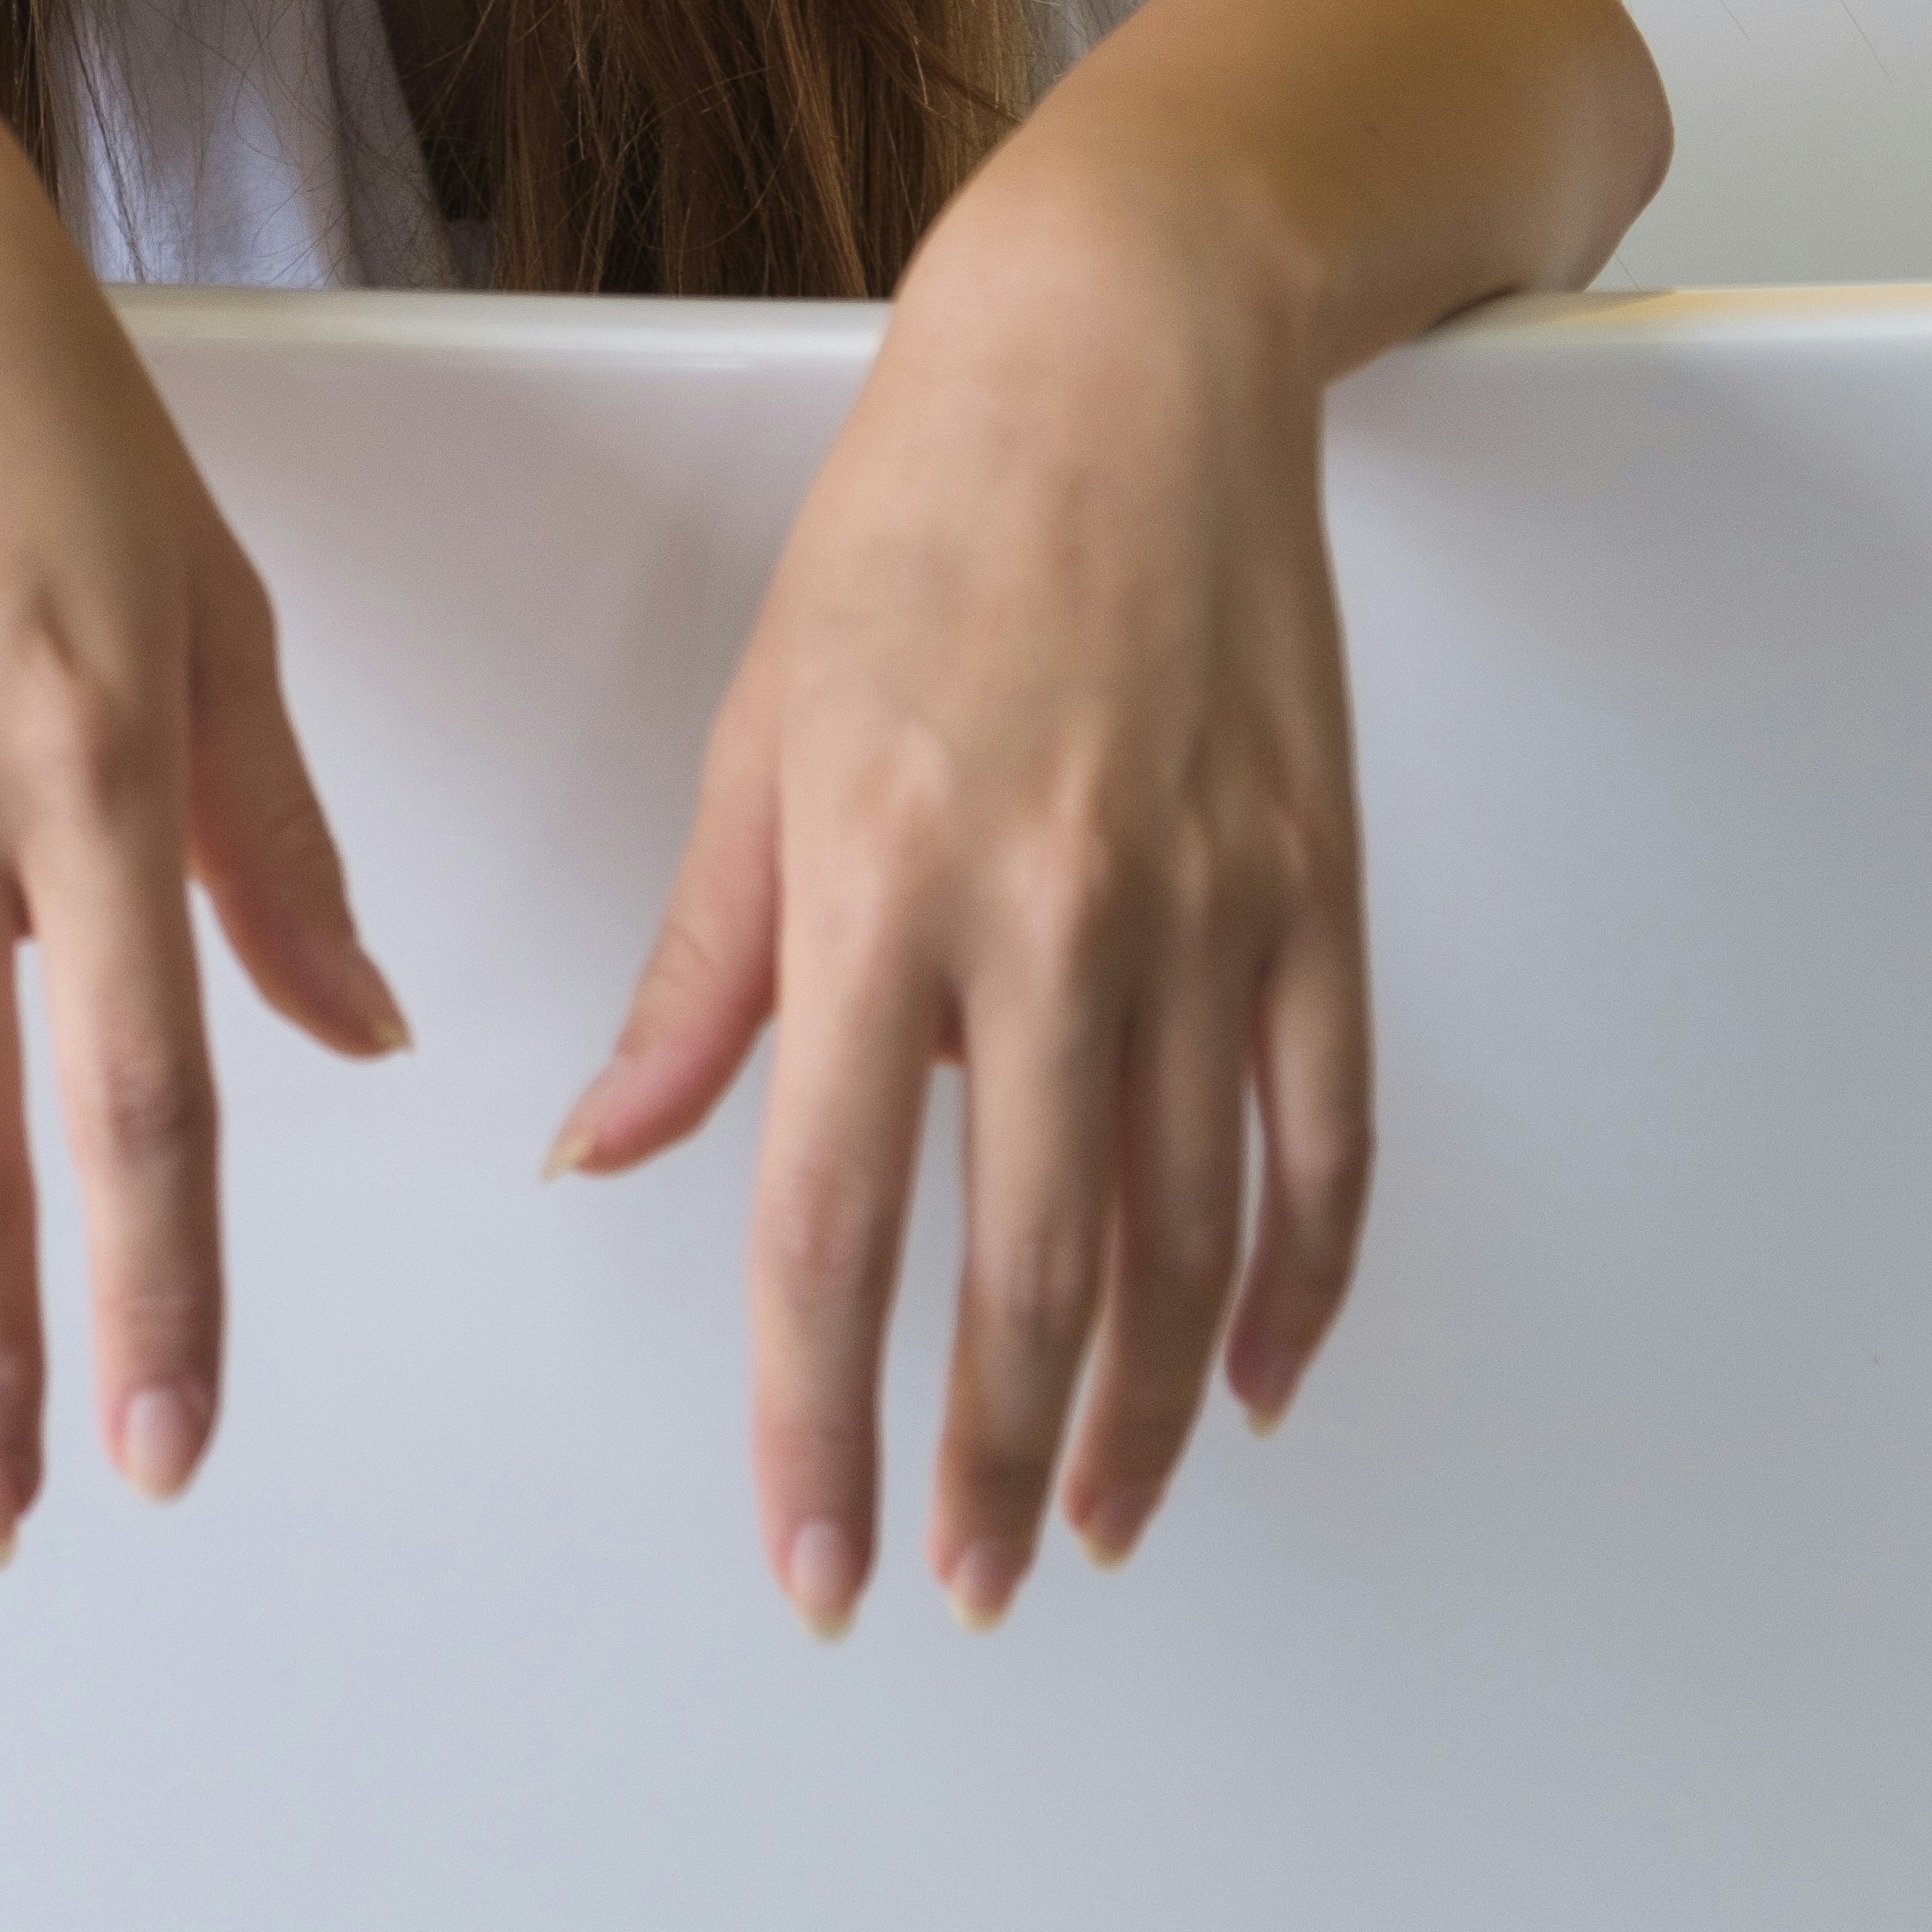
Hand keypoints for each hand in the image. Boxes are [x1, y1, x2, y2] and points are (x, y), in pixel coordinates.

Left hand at [548, 174, 1371, 1634]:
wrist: (1125, 350)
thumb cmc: (920, 515)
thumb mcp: (759, 732)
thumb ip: (702, 969)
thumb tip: (610, 1147)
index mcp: (875, 882)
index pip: (831, 1220)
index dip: (820, 1418)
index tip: (817, 1555)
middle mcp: (1049, 915)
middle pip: (1026, 1271)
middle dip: (991, 1465)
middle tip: (967, 1581)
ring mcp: (1206, 907)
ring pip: (1182, 1238)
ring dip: (1138, 1415)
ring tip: (1094, 1527)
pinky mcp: (1317, 883)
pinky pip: (1321, 1135)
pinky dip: (1296, 1283)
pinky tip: (1252, 1380)